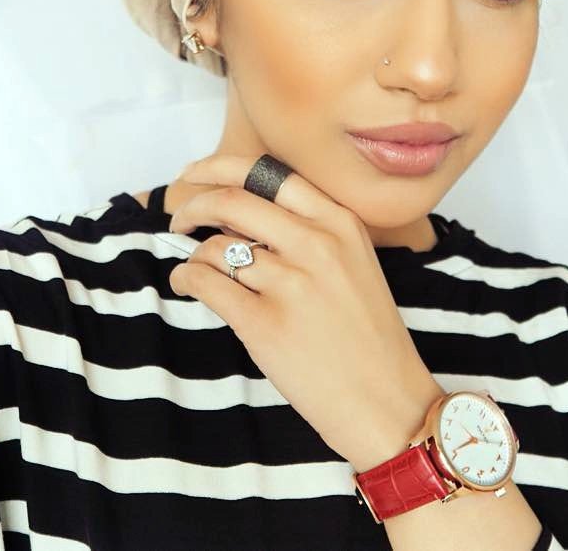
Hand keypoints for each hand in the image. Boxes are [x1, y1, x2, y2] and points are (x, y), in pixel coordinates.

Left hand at [167, 153, 446, 470]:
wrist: (387, 400)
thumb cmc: (368, 337)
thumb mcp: (355, 264)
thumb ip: (310, 232)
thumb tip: (240, 216)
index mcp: (341, 222)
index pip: (268, 172)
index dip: (219, 168)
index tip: (195, 175)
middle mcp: (317, 243)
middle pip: (232, 199)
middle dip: (193, 204)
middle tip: (180, 219)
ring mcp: (290, 283)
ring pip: (215, 246)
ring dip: (194, 253)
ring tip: (196, 268)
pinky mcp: (264, 324)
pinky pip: (206, 283)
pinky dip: (187, 279)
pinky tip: (190, 285)